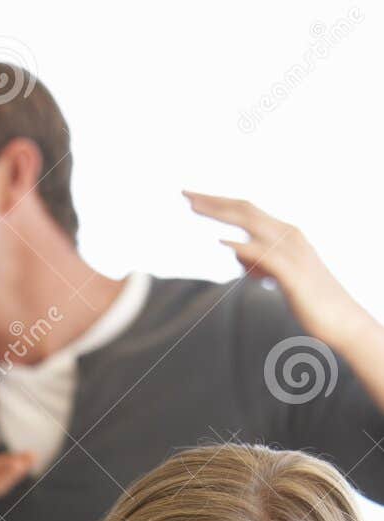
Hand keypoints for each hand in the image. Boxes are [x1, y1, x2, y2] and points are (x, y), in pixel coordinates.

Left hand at [183, 190, 365, 349]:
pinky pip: (266, 256)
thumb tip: (236, 254)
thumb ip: (258, 263)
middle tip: (185, 194)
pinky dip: (246, 247)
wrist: (342, 320)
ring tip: (195, 208)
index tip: (193, 199)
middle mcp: (289, 236)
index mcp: (285, 234)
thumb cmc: (310, 300)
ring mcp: (292, 253)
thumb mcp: (278, 277)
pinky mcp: (293, 275)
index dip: (219, 203)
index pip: (247, 211)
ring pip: (252, 224)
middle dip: (214, 201)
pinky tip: (226, 244)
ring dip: (222, 214)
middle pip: (245, 210)